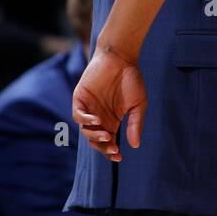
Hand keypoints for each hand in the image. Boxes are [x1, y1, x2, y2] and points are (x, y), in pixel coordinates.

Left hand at [71, 45, 146, 161]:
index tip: (119, 157)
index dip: (111, 152)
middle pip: (95, 140)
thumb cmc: (131, 79)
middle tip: (113, 149)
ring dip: (95, 136)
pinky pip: (78, 115)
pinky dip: (86, 120)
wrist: (121, 58)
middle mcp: (98, 117)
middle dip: (103, 147)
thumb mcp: (138, 104)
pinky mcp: (80, 98)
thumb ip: (135, 124)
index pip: (108, 142)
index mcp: (112, 120)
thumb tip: (135, 145)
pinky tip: (97, 120)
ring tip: (107, 135)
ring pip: (86, 130)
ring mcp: (88, 108)